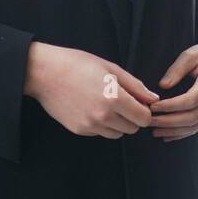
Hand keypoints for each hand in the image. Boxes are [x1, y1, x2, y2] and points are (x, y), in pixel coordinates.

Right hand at [23, 42, 158, 138]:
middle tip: (123, 102)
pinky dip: (101, 125)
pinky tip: (92, 108)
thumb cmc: (78, 64)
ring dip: (117, 123)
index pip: (143, 118)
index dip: (145, 111)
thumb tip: (152, 99)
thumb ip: (134, 85)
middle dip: (132, 118)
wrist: (45, 73)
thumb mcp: (110, 68)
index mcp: (114, 98)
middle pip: (132, 129)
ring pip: (116, 134)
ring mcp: (90, 125)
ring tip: (106, 105)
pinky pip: (100, 133)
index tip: (139, 103)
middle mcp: (103, 115)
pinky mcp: (79, 130)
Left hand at [149, 40, 197, 141]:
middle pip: (192, 117)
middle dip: (168, 122)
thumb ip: (177, 69)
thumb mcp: (192, 54)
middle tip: (149, 120)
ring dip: (174, 131)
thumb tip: (163, 85)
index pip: (191, 100)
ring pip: (195, 125)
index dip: (171, 106)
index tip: (153, 106)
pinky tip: (167, 136)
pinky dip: (182, 134)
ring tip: (154, 131)